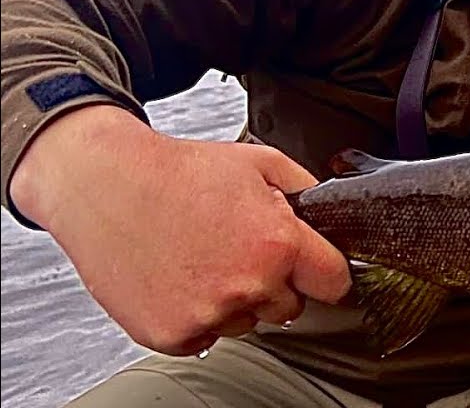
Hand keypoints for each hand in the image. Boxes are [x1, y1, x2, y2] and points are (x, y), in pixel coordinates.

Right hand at [10, 105, 350, 354]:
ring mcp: (208, 313)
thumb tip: (328, 212)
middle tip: (238, 250)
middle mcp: (247, 285)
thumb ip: (304, 191)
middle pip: (289, 308)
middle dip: (274, 283)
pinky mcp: (171, 333)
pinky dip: (194, 314)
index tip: (315, 270)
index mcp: (277, 245)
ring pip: (245, 323)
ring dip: (232, 299)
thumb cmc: (178, 172)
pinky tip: (179, 276)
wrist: (107, 185)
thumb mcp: (259, 163)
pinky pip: (203, 336)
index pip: (333, 283)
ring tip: (201, 256)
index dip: (324, 272)